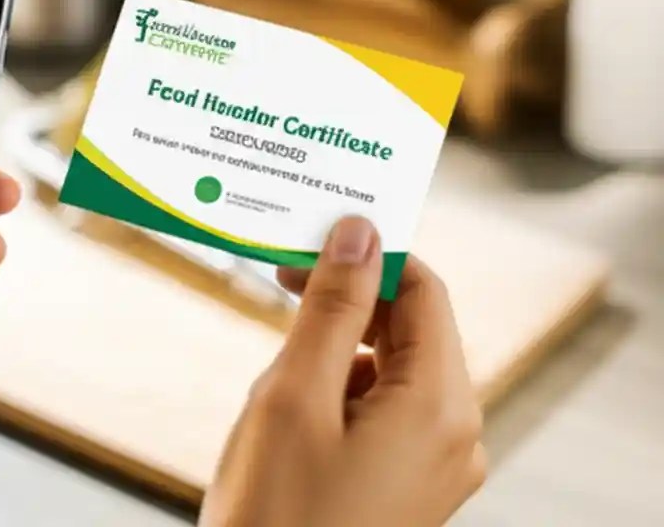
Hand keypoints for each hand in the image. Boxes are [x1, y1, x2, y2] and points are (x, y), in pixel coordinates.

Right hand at [199, 217, 485, 526]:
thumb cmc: (275, 514)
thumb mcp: (294, 397)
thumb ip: (333, 309)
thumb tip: (361, 232)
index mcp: (441, 407)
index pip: (424, 291)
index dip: (368, 255)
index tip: (306, 243)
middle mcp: (456, 435)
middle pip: (414, 329)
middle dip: (349, 301)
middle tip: (280, 284)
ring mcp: (437, 465)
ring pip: (397, 369)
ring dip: (340, 348)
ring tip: (279, 373)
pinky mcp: (411, 485)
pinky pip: (388, 411)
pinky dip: (344, 389)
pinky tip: (293, 411)